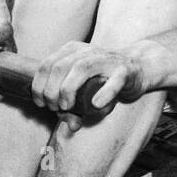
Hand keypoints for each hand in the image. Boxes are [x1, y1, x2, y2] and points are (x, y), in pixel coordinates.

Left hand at [31, 41, 147, 132]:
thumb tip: (71, 126)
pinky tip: (96, 104)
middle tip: (55, 108)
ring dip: (68, 90)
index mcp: (73, 50)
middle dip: (51, 91)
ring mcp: (107, 59)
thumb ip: (74, 108)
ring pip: (82, 68)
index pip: (47, 64)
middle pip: (60, 67)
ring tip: (67, 106)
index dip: (38, 86)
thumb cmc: (104, 81)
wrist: (138, 70)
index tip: (41, 103)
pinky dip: (104, 93)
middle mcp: (88, 51)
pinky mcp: (125, 70)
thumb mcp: (84, 92)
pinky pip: (114, 80)